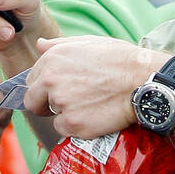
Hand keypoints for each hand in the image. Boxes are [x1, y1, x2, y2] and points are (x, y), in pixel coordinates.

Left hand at [24, 35, 163, 138]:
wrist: (143, 81)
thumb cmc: (120, 60)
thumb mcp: (88, 43)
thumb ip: (59, 45)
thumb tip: (39, 44)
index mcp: (52, 59)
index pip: (31, 80)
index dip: (44, 87)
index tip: (58, 90)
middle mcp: (51, 80)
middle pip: (31, 101)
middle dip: (44, 104)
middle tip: (68, 104)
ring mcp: (60, 103)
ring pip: (50, 115)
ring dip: (64, 114)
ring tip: (87, 107)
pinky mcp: (72, 123)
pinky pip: (63, 130)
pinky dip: (75, 128)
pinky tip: (92, 117)